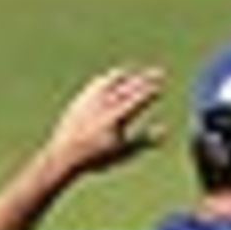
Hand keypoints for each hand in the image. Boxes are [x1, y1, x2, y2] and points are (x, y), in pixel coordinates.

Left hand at [44, 65, 165, 179]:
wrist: (65, 154)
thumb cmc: (98, 157)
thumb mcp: (125, 152)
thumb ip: (145, 139)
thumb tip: (165, 131)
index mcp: (117, 118)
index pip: (138, 99)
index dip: (151, 91)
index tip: (161, 85)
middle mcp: (104, 104)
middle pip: (128, 87)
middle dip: (144, 79)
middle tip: (158, 72)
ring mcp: (92, 99)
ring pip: (112, 82)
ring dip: (126, 76)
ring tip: (134, 73)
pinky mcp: (81, 99)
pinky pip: (97, 84)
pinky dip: (107, 79)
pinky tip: (110, 79)